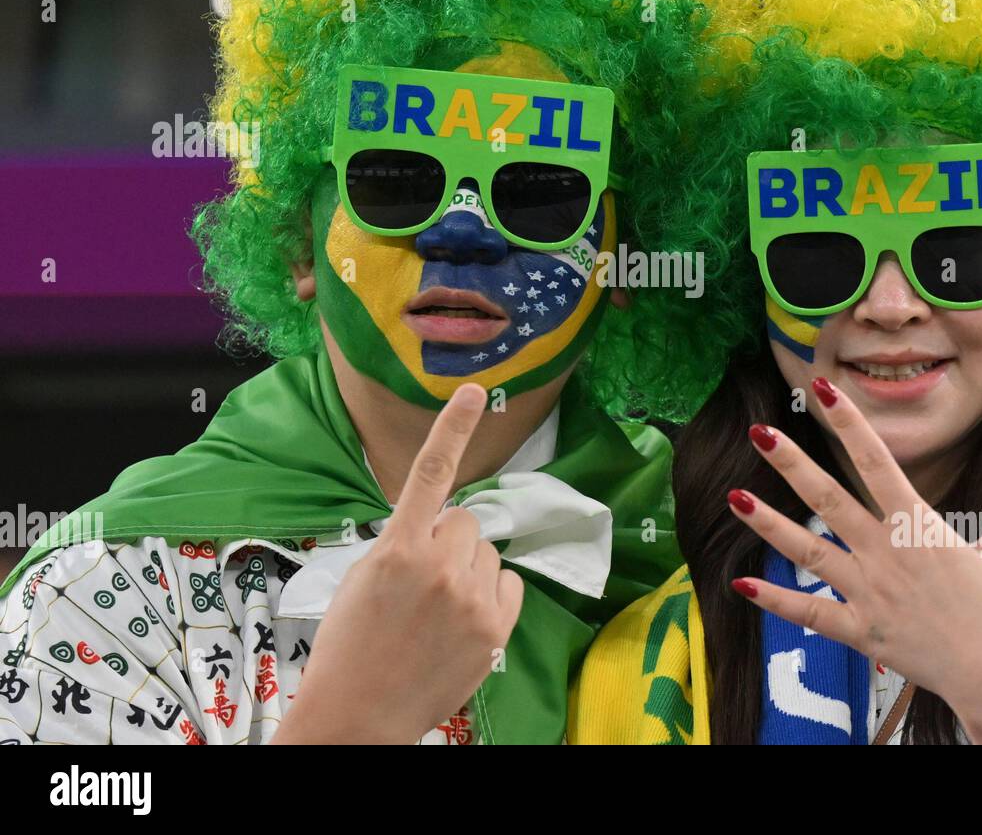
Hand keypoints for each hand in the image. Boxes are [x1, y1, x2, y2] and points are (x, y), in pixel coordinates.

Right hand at [273, 383, 524, 743]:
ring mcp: (472, 598)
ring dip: (468, 570)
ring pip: (487, 554)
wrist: (359, 713)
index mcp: (398, 548)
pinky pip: (508, 584)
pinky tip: (460, 622)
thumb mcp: (363, 577)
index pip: (430, 474)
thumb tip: (440, 525)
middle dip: (448, 541)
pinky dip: (489, 596)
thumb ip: (404, 541)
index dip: (453, 427)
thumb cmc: (350, 644)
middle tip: (421, 581)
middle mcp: (440, 566)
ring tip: (435, 610)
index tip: (476, 391)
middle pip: (465, 521)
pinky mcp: (495, 628)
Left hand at [728, 376, 981, 743]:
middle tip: (759, 432)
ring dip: (769, 525)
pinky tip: (742, 585)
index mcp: (918, 526)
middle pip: (830, 498)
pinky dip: (776, 600)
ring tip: (734, 498)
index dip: (848, 423)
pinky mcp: (860, 631)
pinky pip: (809, 613)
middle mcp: (886, 552)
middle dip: (791, 464)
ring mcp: (869, 591)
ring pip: (809, 550)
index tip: (822, 391)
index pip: (877, 461)